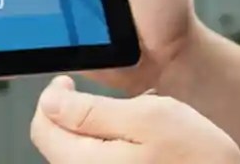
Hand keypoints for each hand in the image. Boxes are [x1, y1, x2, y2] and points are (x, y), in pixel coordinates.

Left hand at [31, 75, 239, 163]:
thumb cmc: (197, 160)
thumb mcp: (148, 117)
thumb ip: (92, 110)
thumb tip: (49, 100)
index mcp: (84, 163)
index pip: (41, 127)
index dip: (53, 98)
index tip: (70, 83)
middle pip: (60, 143)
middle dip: (81, 116)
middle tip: (121, 104)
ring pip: (84, 154)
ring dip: (103, 133)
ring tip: (142, 125)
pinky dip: (117, 149)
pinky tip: (148, 146)